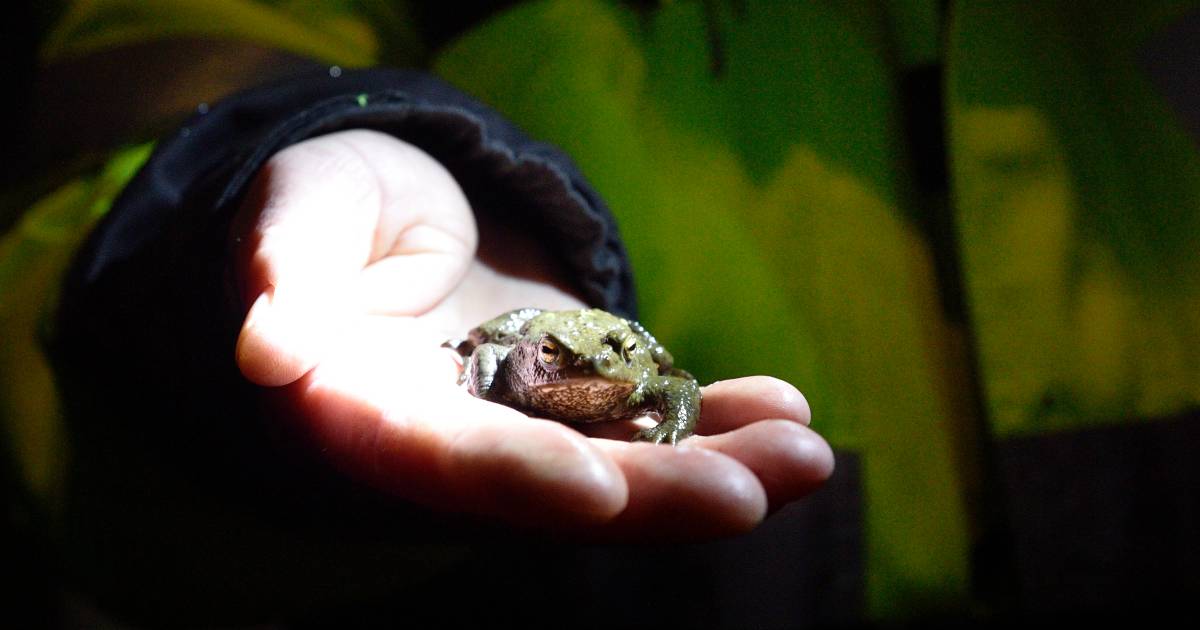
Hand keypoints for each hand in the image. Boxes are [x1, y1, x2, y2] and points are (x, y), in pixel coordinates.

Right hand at [233, 130, 833, 539]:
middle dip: (652, 496)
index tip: (596, 488)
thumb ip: (284, 268)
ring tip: (805, 456)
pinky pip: (657, 416)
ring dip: (716, 468)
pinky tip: (787, 413)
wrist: (387, 218)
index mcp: (372, 415)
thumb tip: (268, 348)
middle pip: (556, 487)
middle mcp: (459, 442)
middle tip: (749, 493)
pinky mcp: (585, 391)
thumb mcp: (299, 216)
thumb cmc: (329, 212)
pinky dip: (719, 422)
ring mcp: (532, 422)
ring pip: (626, 464)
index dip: (511, 475)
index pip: (441, 459)